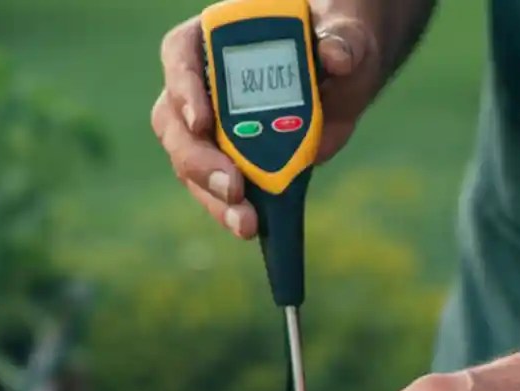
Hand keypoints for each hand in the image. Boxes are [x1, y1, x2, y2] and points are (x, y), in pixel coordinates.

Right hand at [151, 0, 384, 238]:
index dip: (184, 88)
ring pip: (187, 163)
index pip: (180, 55)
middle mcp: (200, 84)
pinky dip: (229, 209)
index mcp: (215, 38)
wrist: (345, 78)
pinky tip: (248, 225)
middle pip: (174, 121)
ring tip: (244, 222)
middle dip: (198, 160)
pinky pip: (213, 188)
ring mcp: (208, 127)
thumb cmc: (335, 43)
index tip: (202, 122)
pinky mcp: (226, 161)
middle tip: (231, 186)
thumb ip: (342, 41)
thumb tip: (338, 57)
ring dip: (211, 196)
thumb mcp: (345, 34)